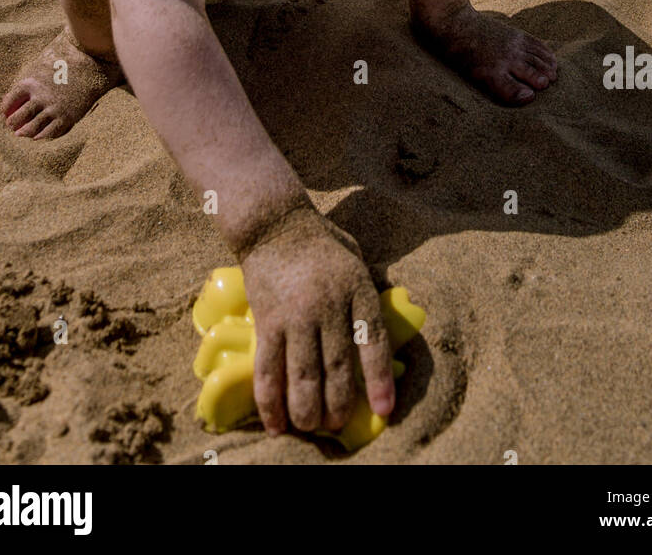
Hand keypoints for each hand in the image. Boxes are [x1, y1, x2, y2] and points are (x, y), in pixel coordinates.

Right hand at [239, 208, 394, 435]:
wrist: (274, 223)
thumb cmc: (320, 241)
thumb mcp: (355, 258)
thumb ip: (365, 292)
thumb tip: (381, 329)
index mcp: (356, 288)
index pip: (372, 342)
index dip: (378, 380)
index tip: (384, 411)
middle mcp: (328, 305)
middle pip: (337, 368)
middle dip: (339, 405)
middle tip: (337, 424)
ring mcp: (296, 315)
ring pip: (304, 376)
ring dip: (307, 410)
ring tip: (310, 427)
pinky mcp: (268, 321)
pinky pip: (269, 369)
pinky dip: (271, 401)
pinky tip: (276, 422)